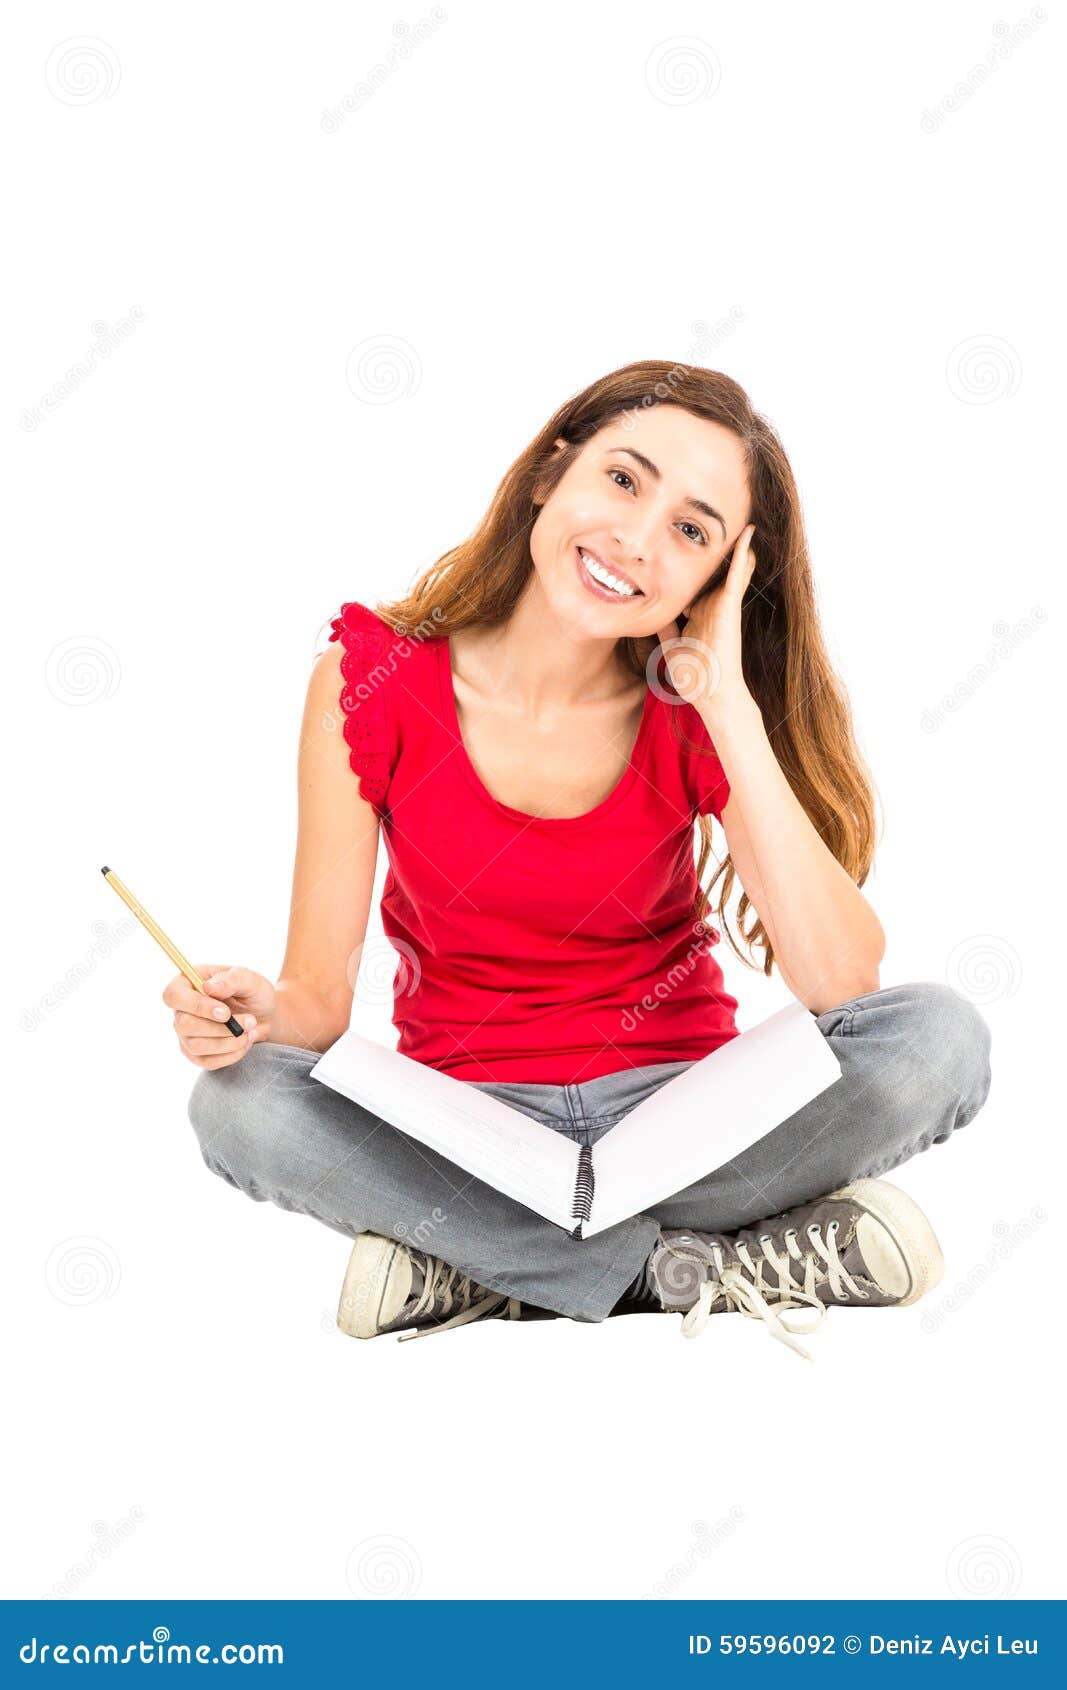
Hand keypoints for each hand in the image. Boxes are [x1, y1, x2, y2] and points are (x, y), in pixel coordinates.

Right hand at [163, 963, 276, 1069]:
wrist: (265, 1016)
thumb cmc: (253, 992)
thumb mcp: (250, 979)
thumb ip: (232, 979)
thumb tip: (208, 987)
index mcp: (188, 983)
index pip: (173, 995)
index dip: (196, 1006)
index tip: (225, 1012)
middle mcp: (181, 1009)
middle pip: (184, 1024)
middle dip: (222, 1027)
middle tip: (250, 1021)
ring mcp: (186, 1034)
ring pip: (196, 1045)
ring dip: (230, 1041)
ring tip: (251, 1030)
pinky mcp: (197, 1054)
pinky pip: (207, 1061)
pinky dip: (231, 1054)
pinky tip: (245, 1042)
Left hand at [655, 522, 756, 714]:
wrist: (712, 695)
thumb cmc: (694, 676)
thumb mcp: (670, 646)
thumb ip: (664, 628)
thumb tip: (651, 615)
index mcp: (697, 613)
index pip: (691, 583)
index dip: (684, 564)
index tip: (675, 542)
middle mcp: (711, 605)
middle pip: (710, 570)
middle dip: (709, 548)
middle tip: (708, 517)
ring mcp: (722, 604)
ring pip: (727, 567)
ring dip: (733, 544)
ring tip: (738, 516)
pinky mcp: (730, 606)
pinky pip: (738, 575)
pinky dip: (743, 554)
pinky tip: (748, 534)